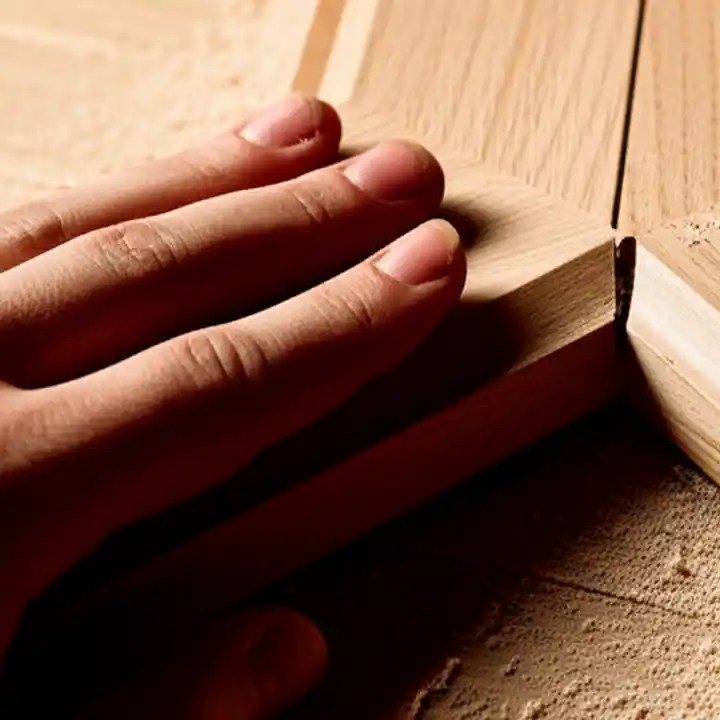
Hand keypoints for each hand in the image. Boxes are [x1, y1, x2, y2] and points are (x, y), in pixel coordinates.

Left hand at [0, 95, 465, 715]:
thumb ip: (150, 716)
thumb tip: (288, 647)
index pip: (225, 385)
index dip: (346, 324)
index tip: (427, 270)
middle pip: (160, 276)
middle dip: (300, 221)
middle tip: (398, 176)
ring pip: (65, 226)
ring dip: (196, 179)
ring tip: (294, 137)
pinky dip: (68, 202)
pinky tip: (118, 185)